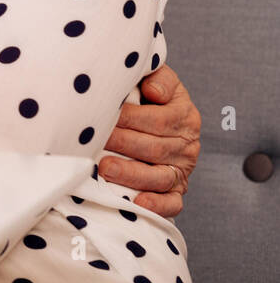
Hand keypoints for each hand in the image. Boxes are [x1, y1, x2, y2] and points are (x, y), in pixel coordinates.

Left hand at [100, 63, 200, 216]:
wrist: (156, 120)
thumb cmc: (146, 97)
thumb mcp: (158, 80)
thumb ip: (158, 78)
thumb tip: (153, 89)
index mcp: (183, 116)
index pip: (159, 119)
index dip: (131, 118)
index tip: (106, 114)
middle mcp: (186, 145)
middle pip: (155, 148)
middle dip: (123, 144)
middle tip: (96, 141)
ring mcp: (181, 170)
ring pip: (159, 176)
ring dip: (131, 173)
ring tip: (105, 168)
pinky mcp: (176, 191)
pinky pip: (172, 203)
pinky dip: (157, 205)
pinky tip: (137, 202)